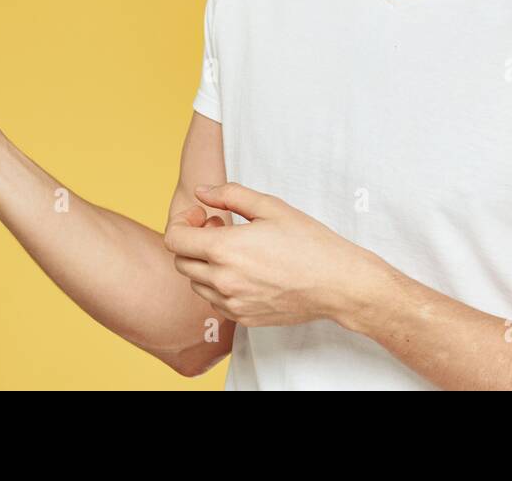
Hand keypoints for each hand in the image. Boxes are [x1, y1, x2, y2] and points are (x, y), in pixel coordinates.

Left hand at [163, 183, 386, 328]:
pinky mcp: (243, 318)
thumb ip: (229, 195)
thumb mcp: (270, 207)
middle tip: (220, 228)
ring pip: (196, 284)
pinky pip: (215, 302)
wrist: (337, 283)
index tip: (203, 216)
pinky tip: (246, 272)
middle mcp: (222, 281)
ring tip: (236, 251)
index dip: (182, 223)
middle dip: (193, 242)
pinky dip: (220, 285)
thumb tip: (201, 192)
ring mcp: (232, 303)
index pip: (174, 240)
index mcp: (225, 249)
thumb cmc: (308, 241)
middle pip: (181, 262)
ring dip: (205, 265)